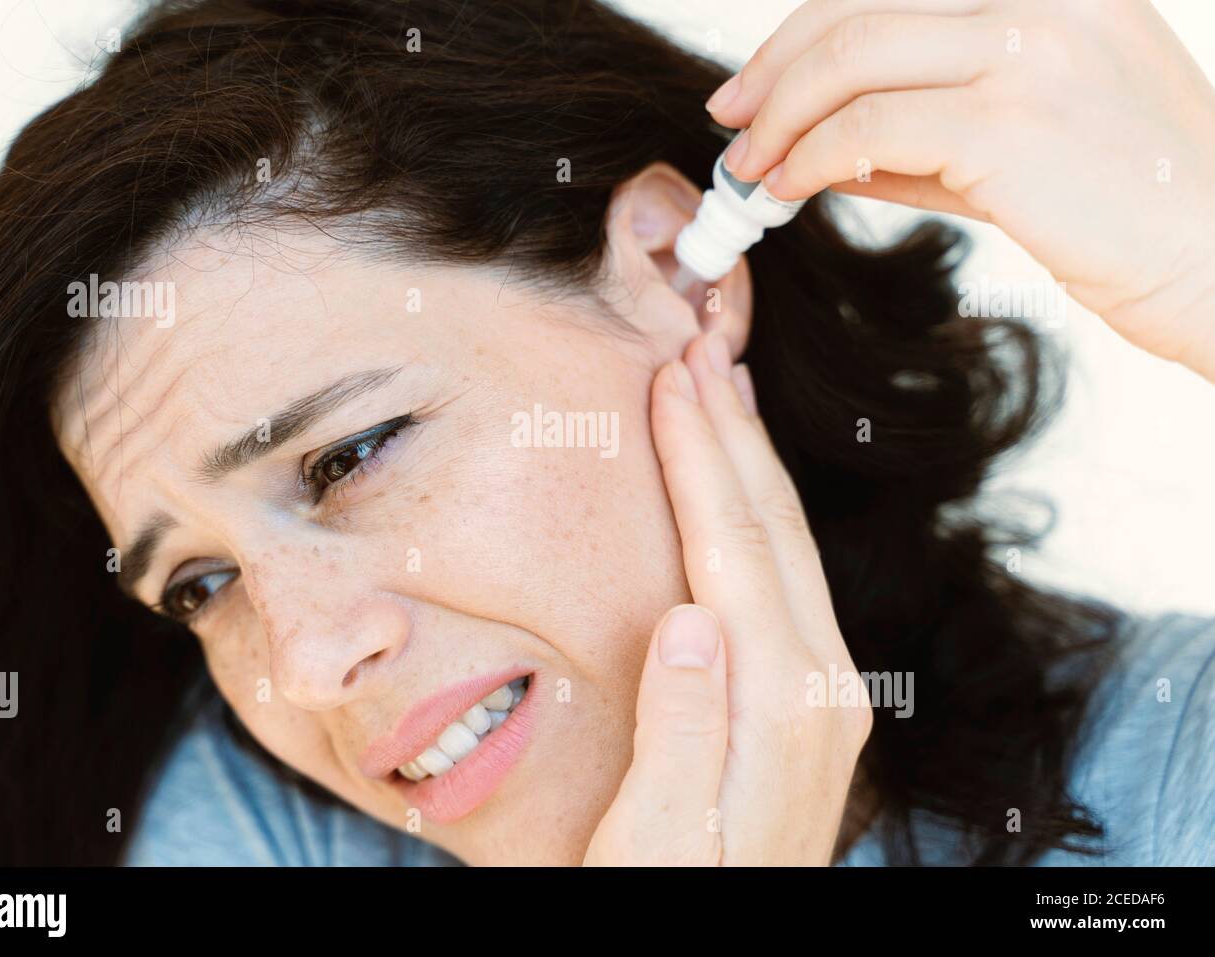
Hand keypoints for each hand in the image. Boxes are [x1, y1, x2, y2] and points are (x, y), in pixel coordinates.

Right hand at [583, 332, 871, 865]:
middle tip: (697, 344)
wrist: (720, 934)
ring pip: (788, 541)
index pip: (735, 549)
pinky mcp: (812, 691)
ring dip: (751, 457)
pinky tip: (743, 485)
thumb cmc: (666, 891)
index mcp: (778, 701)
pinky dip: (763, 511)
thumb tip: (690, 617)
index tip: (672, 378)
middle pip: (772, 526)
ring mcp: (824, 683)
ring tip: (721, 385)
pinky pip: (790, 573)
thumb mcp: (657, 835)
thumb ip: (684, 726)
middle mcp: (818, 679)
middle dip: (732, 431)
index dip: (700, 459)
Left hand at [706, 0, 1214, 380]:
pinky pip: (865, 128)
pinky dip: (807, 159)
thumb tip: (826, 142)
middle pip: (855, 9)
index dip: (805, 31)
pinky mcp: (1007, 122)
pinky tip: (788, 190)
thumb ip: (932, 125)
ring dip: (778, 119)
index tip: (757, 82)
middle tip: (732, 122)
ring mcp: (1027, 48)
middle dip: (773, 69)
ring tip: (748, 170)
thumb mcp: (1031, 135)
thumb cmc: (1128, 208)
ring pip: (848, 60)